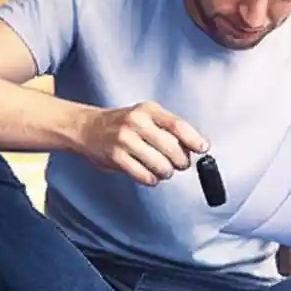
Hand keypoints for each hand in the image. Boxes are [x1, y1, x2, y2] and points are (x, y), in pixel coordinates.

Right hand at [79, 101, 209, 185]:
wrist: (87, 128)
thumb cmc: (121, 124)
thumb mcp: (145, 116)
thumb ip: (168, 128)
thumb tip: (195, 146)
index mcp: (147, 110)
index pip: (177, 125)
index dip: (194, 139)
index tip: (202, 148)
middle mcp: (136, 123)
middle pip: (172, 149)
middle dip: (181, 162)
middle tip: (179, 164)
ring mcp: (124, 140)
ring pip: (161, 166)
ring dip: (166, 172)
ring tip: (161, 169)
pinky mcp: (116, 157)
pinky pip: (144, 176)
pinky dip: (151, 179)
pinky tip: (148, 174)